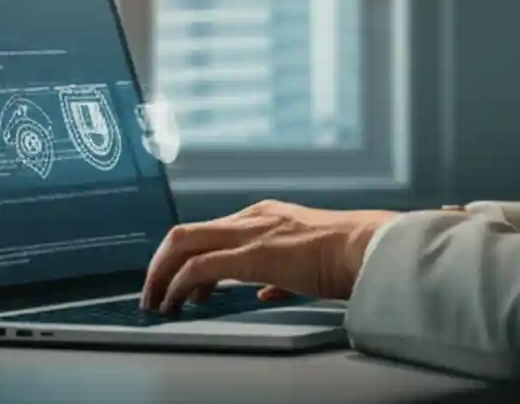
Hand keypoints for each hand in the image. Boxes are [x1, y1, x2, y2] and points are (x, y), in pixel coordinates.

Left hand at [140, 200, 397, 313]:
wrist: (367, 248)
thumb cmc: (346, 256)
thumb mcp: (304, 262)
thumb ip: (279, 276)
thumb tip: (264, 292)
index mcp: (263, 216)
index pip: (209, 232)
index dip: (185, 259)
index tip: (178, 285)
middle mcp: (250, 218)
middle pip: (185, 234)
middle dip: (161, 264)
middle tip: (152, 293)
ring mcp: (249, 233)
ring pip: (182, 244)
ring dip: (162, 275)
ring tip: (157, 302)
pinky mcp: (252, 254)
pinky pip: (199, 268)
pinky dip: (179, 286)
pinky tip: (177, 303)